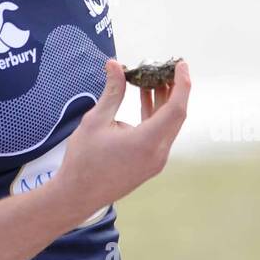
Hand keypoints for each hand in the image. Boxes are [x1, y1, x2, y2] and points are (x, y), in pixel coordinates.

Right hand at [54, 58, 189, 223]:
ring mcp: (156, 161)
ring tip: (153, 78)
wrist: (77, 195)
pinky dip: (156, 116)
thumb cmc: (83, 160)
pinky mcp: (150, 164)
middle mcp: (158, 153)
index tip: (181, 64)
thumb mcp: (95, 121)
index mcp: (147, 142)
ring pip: (168, 125)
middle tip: (165, 67)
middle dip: (174, 89)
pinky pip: (160, 135)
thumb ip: (112, 92)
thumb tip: (115, 65)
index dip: (182, 84)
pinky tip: (145, 99)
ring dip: (164, 102)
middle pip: (176, 115)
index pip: (176, 108)